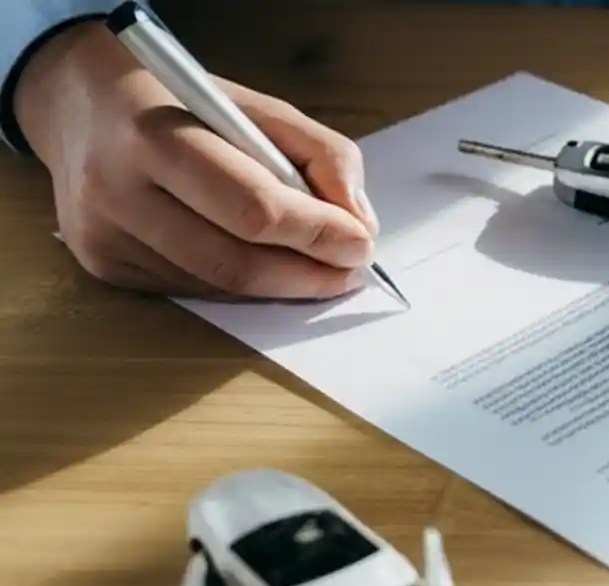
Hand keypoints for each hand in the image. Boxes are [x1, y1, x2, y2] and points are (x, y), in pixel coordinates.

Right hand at [14, 23, 378, 297]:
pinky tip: (263, 265)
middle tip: (348, 271)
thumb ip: (321, 154)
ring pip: (216, 285)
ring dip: (279, 285)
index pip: (253, 208)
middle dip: (305, 275)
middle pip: (235, 262)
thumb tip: (358, 221)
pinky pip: (191, 289)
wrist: (79, 105)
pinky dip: (239, 284)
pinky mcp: (103, 265)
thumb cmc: (180, 103)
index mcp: (155, 135)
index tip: (361, 244)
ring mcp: (103, 236)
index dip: (315, 235)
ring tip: (317, 268)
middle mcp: (117, 190)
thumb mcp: (256, 106)